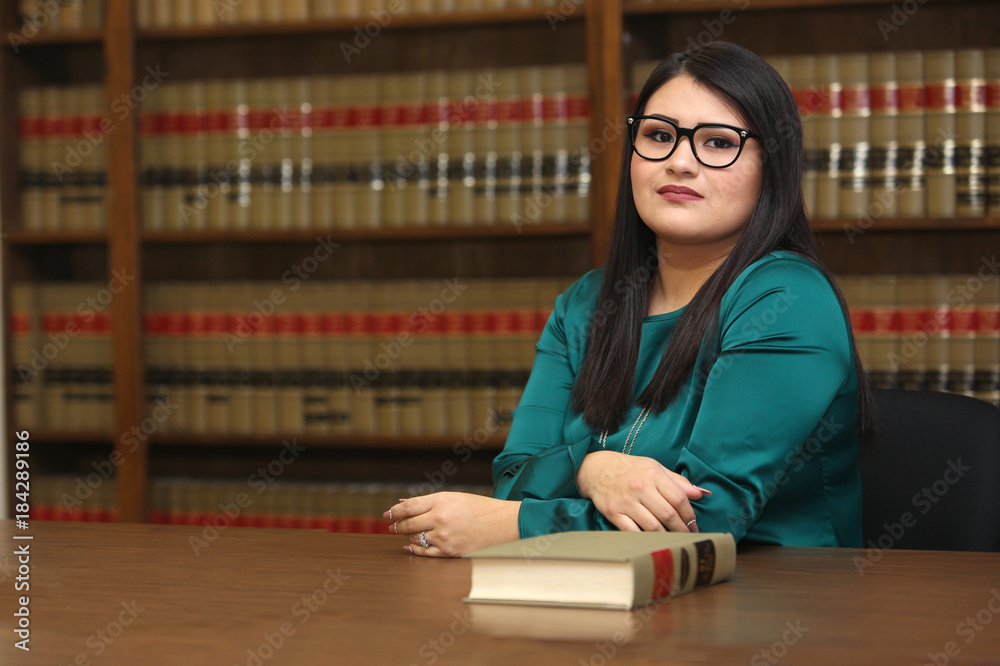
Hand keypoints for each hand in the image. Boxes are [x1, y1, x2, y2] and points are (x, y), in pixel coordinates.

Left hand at [384, 492, 521, 557]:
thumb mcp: (453, 498)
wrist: (502, 524)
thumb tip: (403, 503)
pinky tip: (410, 545)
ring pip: (414, 537)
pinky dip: (414, 548)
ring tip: (407, 532)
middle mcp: (440, 519)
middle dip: (397, 525)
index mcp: (441, 501)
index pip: (409, 506)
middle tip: (392, 525)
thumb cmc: (478, 508)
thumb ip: (427, 501)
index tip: (387, 514)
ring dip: (408, 535)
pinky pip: (425, 552)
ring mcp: (444, 537)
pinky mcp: (449, 552)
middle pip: (408, 523)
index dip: (394, 511)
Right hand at [576, 450, 709, 532]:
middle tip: (688, 537)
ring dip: (667, 536)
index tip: (694, 524)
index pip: (679, 498)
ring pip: (653, 527)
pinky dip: (646, 539)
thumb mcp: (654, 468)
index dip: (690, 515)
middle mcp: (640, 487)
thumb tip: (701, 494)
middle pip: (668, 514)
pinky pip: (634, 532)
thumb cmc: (630, 469)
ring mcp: (626, 501)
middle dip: (682, 529)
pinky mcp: (614, 513)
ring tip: (674, 540)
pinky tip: (654, 541)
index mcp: (653, 474)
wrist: (596, 469)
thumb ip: (678, 482)